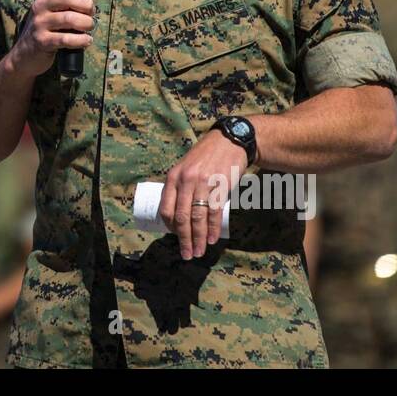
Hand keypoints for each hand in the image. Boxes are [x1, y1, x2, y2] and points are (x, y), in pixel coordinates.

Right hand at [3, 0, 96, 78]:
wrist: (26, 55)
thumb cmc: (48, 29)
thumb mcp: (58, 10)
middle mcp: (39, 6)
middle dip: (86, 5)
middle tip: (91, 13)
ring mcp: (39, 24)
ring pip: (69, 18)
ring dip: (86, 23)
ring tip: (89, 27)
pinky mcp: (42, 41)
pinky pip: (66, 39)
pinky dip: (81, 40)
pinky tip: (86, 40)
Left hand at [158, 130, 247, 259]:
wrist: (230, 141)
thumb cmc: (206, 157)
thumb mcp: (186, 168)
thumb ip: (180, 187)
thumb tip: (178, 216)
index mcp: (173, 177)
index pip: (166, 208)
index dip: (170, 228)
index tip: (176, 238)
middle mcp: (185, 180)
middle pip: (181, 217)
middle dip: (184, 239)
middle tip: (187, 254)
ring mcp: (203, 183)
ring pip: (197, 217)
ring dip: (199, 238)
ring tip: (199, 251)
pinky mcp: (220, 185)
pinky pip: (214, 212)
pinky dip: (213, 228)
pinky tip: (212, 239)